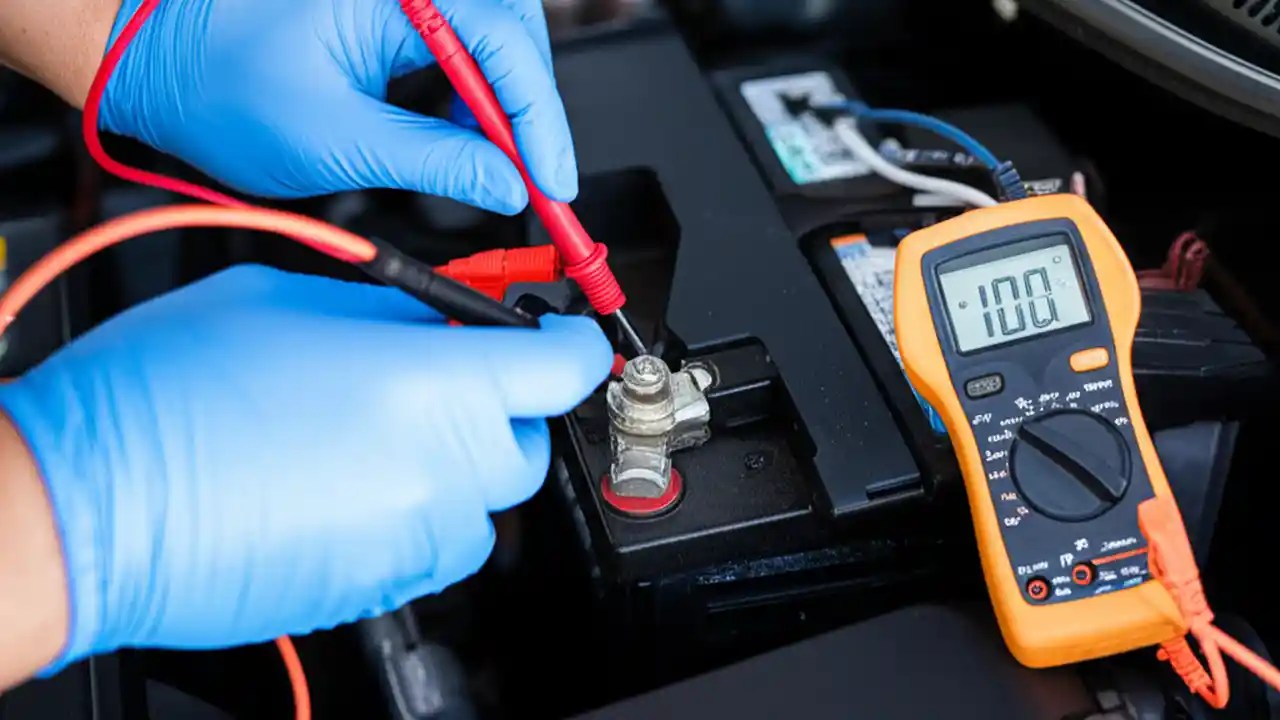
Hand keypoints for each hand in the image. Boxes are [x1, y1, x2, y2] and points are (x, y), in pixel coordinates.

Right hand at [0, 265, 610, 672]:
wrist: (88, 508)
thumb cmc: (164, 394)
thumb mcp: (286, 299)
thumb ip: (391, 310)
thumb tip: (446, 319)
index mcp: (427, 388)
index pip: (562, 370)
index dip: (572, 346)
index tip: (564, 339)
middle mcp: (437, 472)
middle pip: (526, 442)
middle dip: (497, 407)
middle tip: (433, 380)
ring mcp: (411, 541)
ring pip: (483, 503)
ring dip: (452, 464)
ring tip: (370, 436)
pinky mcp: (379, 587)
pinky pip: (432, 544)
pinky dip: (414, 511)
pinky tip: (344, 484)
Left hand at [100, 0, 574, 212]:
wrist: (157, 60)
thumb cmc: (218, 83)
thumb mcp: (337, 140)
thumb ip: (435, 162)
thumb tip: (505, 185)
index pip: (503, 44)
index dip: (539, 121)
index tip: (552, 182)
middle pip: (514, 34)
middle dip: (531, 113)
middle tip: (539, 182)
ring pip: (496, 42)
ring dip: (506, 108)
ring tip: (495, 167)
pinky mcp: (397, 13)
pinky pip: (463, 48)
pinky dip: (475, 100)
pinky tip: (465, 139)